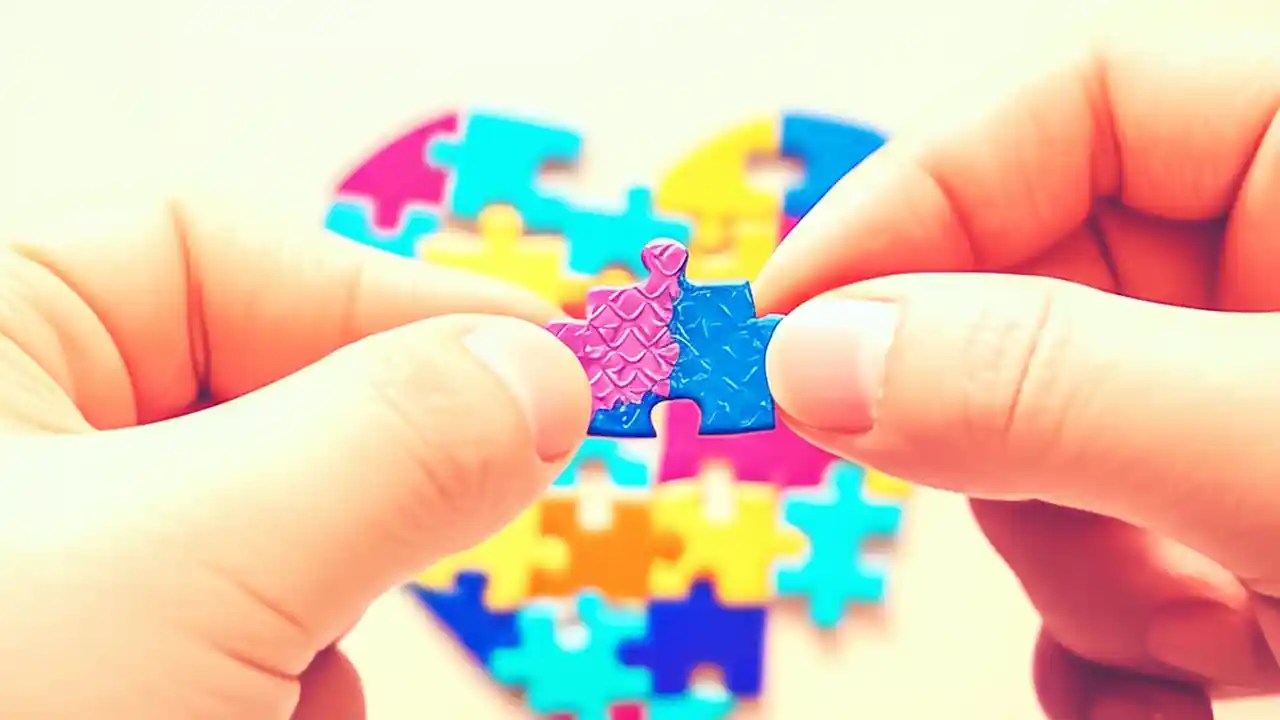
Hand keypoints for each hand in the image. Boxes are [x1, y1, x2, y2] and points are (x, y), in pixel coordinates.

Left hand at [0, 197, 588, 717]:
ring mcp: (60, 576)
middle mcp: (15, 455)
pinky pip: (249, 638)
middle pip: (262, 399)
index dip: (396, 300)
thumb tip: (537, 373)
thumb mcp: (186, 571)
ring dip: (326, 603)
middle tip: (487, 487)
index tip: (543, 357)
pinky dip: (293, 681)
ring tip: (289, 684)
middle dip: (362, 474)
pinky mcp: (109, 670)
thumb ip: (386, 444)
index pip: (221, 261)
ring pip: (274, 534)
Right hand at [757, 4, 1279, 718]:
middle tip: (1018, 518)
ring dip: (1079, 573)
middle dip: (1011, 451)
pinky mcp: (1254, 513)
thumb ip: (1046, 385)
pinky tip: (1173, 687)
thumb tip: (812, 357)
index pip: (1066, 109)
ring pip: (1054, 447)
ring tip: (1193, 643)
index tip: (783, 319)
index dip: (909, 203)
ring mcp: (1258, 398)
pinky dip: (1111, 635)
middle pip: (1034, 304)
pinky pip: (1113, 543)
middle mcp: (1279, 268)